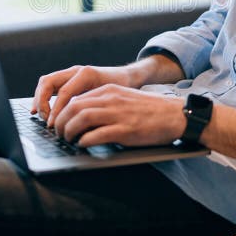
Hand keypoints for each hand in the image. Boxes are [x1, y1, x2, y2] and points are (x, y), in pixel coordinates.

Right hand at [31, 65, 135, 125]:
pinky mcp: (68, 79)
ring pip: (46, 83)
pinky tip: (41, 112)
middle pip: (47, 82)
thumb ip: (96, 108)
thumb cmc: (122, 88)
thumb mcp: (111, 97)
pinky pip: (50, 86)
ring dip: (40, 100)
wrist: (127, 76)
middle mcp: (75, 71)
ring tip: (42, 117)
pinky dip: (43, 98)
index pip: (64, 92)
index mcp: (86, 74)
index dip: (56, 110)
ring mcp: (70, 74)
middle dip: (42, 102)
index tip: (53, 125)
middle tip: (46, 120)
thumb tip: (79, 126)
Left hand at [53, 84, 185, 146]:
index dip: (62, 112)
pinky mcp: (125, 130)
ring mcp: (117, 114)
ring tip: (68, 140)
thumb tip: (83, 117)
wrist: (176, 115)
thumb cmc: (151, 110)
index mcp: (110, 90)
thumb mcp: (125, 99)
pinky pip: (95, 135)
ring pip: (80, 119)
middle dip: (61, 122)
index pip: (75, 98)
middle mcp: (111, 99)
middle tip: (59, 134)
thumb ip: (105, 103)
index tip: (59, 123)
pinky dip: (84, 141)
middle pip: (73, 107)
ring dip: (69, 132)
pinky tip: (82, 146)